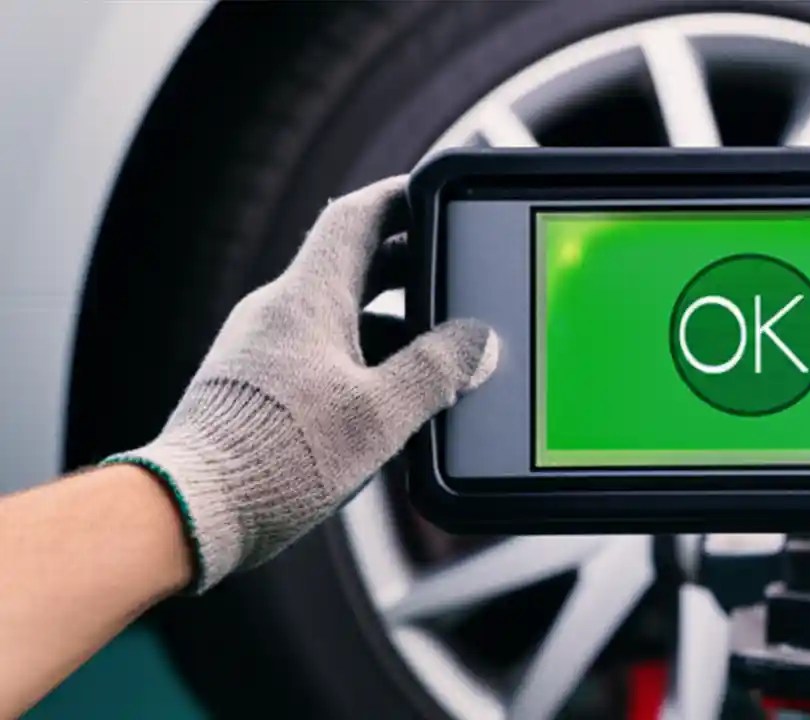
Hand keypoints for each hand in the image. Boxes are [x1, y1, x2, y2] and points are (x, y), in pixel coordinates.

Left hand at [105, 176, 498, 591]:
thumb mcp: (379, 414)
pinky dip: (361, 361)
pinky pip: (319, 354)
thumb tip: (479, 343)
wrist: (193, 510)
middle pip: (352, 266)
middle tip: (453, 276)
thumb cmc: (277, 457)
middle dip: (408, 267)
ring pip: (338, 316)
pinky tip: (389, 400)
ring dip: (389, 324)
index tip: (434, 195)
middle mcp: (278, 313)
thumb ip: (435, 372)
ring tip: (435, 353)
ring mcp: (261, 349)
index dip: (400, 198)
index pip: (356, 217)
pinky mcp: (255, 389)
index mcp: (306, 299)